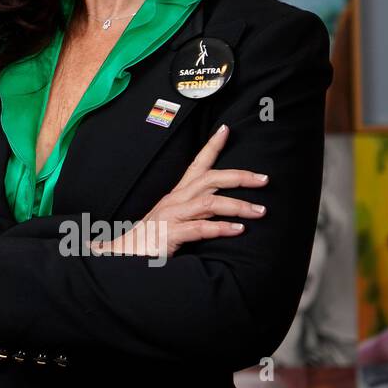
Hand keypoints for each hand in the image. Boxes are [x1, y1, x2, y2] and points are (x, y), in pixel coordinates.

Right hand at [95, 124, 267, 257]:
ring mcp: (171, 216)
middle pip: (209, 178)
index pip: (196, 165)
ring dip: (238, 205)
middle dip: (239, 176)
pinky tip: (238, 230)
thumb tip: (221, 213)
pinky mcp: (169, 234)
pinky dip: (221, 227)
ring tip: (260, 211)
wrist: (122, 257)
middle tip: (264, 179)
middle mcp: (175, 200)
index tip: (226, 130)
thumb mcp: (175, 222)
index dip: (211, 146)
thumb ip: (196, 215)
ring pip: (209, 202)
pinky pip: (200, 228)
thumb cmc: (150, 241)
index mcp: (177, 196)